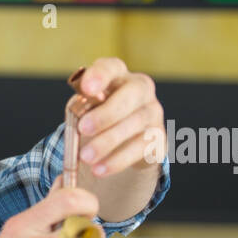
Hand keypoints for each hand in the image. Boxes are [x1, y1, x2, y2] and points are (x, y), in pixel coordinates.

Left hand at [73, 57, 164, 176]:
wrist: (122, 141)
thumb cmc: (97, 117)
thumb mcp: (85, 109)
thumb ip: (81, 108)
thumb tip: (78, 119)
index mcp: (117, 76)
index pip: (111, 67)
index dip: (100, 76)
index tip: (87, 89)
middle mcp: (140, 89)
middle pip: (130, 94)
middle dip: (106, 113)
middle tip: (83, 129)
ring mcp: (152, 112)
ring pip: (136, 123)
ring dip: (108, 141)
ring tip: (86, 157)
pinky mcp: (158, 137)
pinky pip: (141, 148)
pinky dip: (118, 160)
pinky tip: (100, 169)